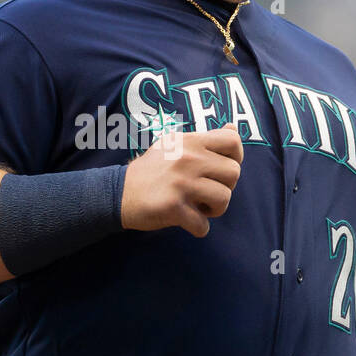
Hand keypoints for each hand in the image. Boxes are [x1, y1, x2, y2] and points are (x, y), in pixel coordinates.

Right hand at [120, 122, 242, 237]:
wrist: (119, 192)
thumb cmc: (152, 170)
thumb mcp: (175, 144)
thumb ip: (204, 139)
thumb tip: (233, 127)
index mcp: (190, 141)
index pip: (233, 140)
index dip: (236, 157)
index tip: (222, 169)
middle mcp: (188, 159)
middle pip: (234, 173)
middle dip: (225, 187)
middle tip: (207, 192)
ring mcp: (181, 183)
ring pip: (224, 199)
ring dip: (214, 209)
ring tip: (198, 206)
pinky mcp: (174, 207)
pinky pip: (203, 225)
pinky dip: (198, 228)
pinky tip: (187, 221)